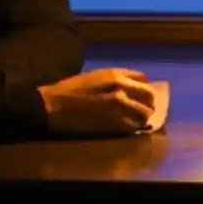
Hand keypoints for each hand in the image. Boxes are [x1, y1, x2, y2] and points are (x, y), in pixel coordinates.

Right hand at [38, 68, 156, 135]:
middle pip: (149, 95)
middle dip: (147, 103)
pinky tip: (126, 129)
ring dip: (142, 118)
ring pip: (145, 113)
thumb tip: (129, 88)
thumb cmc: (69, 90)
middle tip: (141, 110)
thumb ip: (114, 80)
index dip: (142, 88)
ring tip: (135, 122)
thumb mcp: (94, 77)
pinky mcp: (113, 123)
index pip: (143, 79)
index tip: (139, 95)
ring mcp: (118, 106)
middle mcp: (121, 87)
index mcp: (115, 74)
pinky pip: (133, 127)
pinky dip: (132, 129)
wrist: (53, 105)